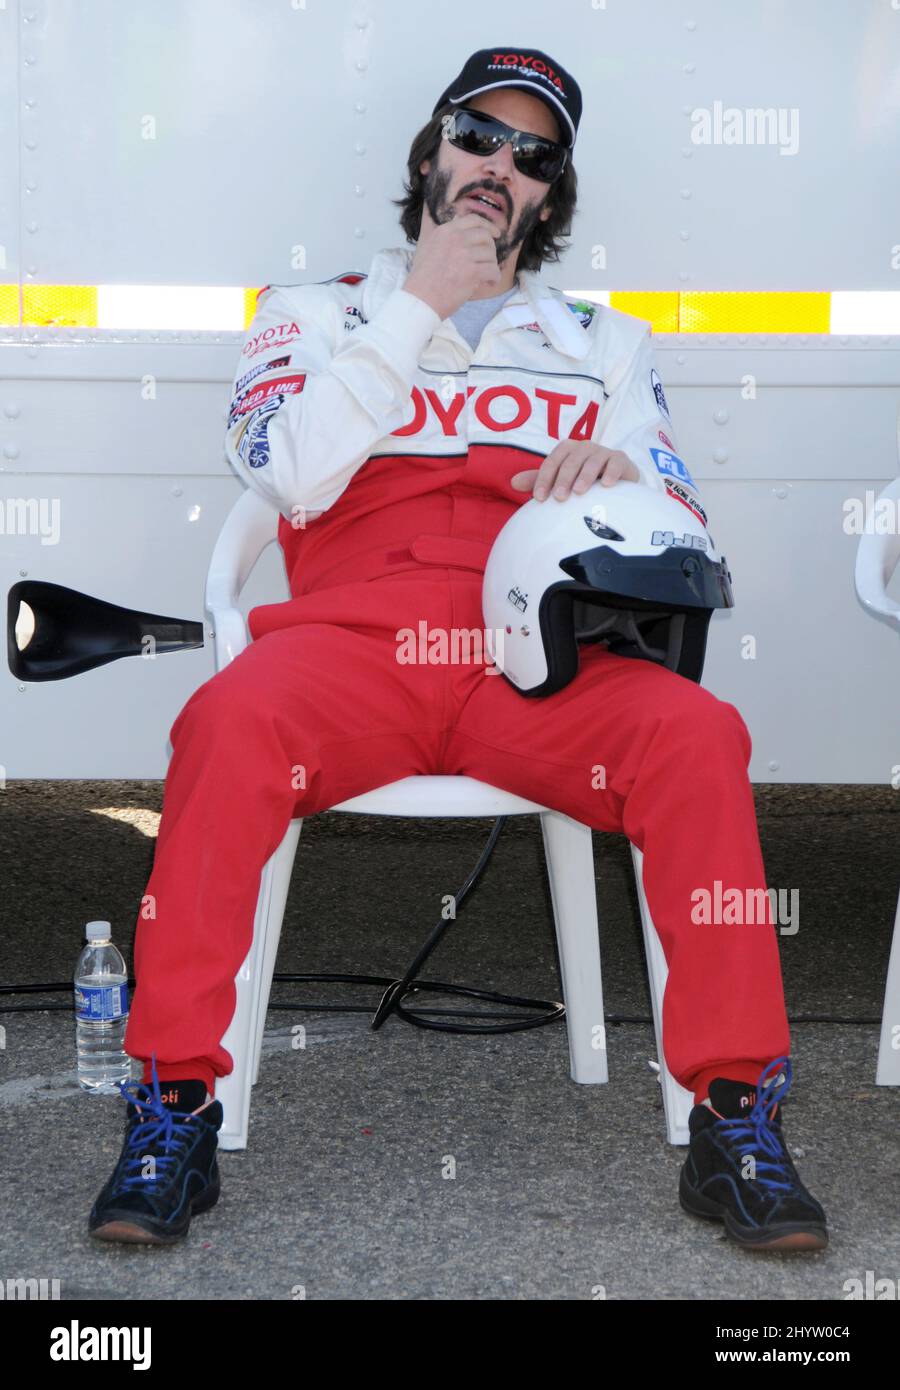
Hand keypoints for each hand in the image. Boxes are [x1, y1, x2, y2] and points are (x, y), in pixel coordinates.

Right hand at [403, 206, 502, 319]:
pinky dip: (494, 278)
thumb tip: (458, 219)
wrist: (420, 300)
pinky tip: (489, 283)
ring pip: (491, 255)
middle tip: (488, 261)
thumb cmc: (422, 279)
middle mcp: (455, 239)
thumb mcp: (427, 247)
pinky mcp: (472, 272)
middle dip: (491, 249)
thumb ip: (444, 235)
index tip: (495, 234)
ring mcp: (464, 255)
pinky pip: (493, 271)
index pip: (473, 220)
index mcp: (445, 231)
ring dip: (491, 266)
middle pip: (485, 236)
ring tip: (485, 276)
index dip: (487, 226)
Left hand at [510, 443, 640, 500]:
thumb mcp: (561, 480)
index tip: (539, 498)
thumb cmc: (583, 482)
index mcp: (567, 450)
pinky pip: (616, 463)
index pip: (552, 461)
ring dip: (585, 476)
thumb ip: (539, 480)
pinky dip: (612, 473)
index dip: (544, 478)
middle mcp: (585, 447)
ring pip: (593, 460)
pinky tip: (607, 486)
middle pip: (571, 460)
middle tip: (559, 498)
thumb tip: (513, 482)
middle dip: (564, 479)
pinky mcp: (621, 459)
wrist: (616, 483)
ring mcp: (604, 452)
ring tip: (579, 493)